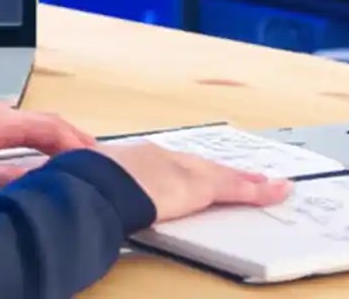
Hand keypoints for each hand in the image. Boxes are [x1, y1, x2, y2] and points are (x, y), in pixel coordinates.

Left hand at [0, 103, 95, 198]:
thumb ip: (3, 178)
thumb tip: (38, 180)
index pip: (49, 126)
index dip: (74, 141)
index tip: (93, 157)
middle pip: (47, 122)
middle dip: (74, 137)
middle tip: (99, 155)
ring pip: (37, 127)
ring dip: (60, 139)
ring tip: (80, 155)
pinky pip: (24, 133)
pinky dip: (44, 142)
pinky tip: (48, 156)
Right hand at [94, 142, 290, 222]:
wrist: (98, 182)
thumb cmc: (84, 182)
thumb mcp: (81, 179)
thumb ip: (85, 183)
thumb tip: (72, 189)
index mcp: (135, 157)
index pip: (167, 163)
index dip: (183, 170)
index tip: (190, 174)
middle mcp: (163, 158)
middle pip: (199, 166)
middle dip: (220, 172)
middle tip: (242, 175)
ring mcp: (182, 170)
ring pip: (222, 176)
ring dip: (245, 180)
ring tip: (266, 183)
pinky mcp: (200, 187)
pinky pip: (236, 190)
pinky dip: (258, 191)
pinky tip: (277, 191)